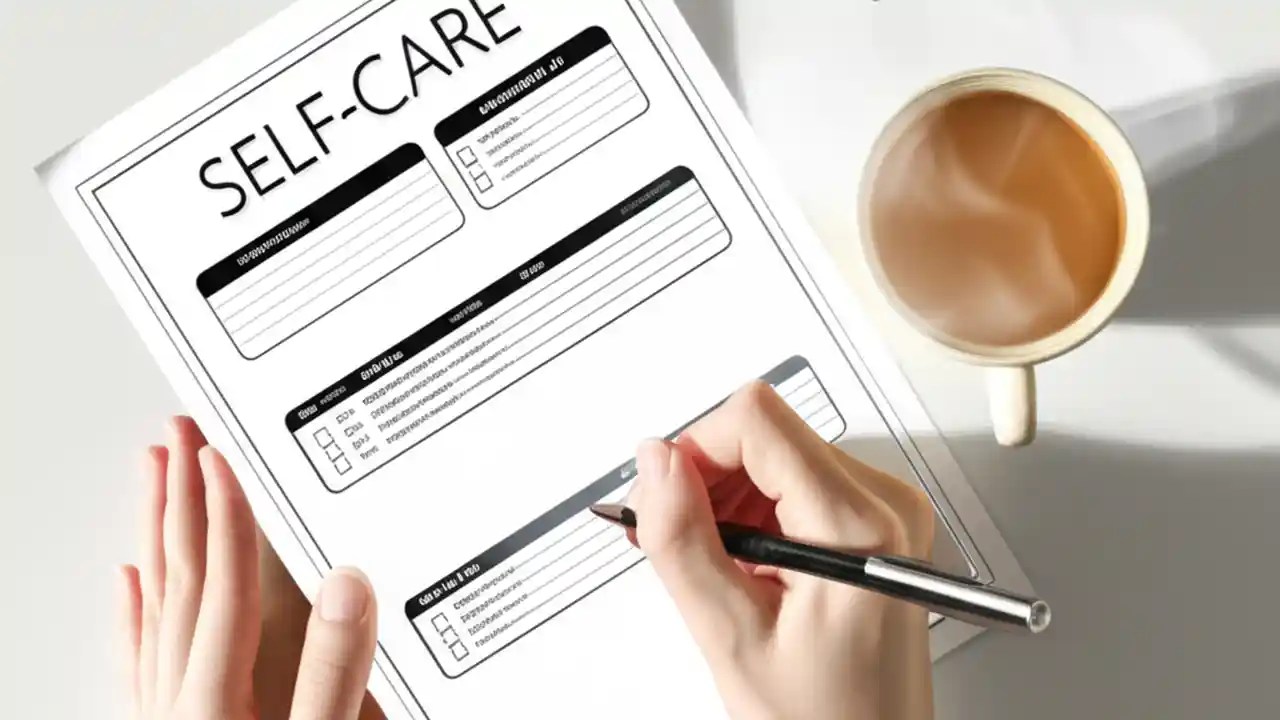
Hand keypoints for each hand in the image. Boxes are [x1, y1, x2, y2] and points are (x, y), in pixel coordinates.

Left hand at [116, 417, 381, 718]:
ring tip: (153, 479)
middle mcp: (183, 698)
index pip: (223, 583)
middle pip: (180, 576)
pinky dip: (136, 606)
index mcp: (217, 698)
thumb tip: (347, 589)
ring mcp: (171, 713)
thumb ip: (333, 670)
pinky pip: (141, 650)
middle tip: (176, 439)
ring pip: (156, 601)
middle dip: (181, 498)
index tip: (217, 457)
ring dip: (155, 532)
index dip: (224, 513)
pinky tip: (131, 578)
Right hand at [628, 382, 935, 719]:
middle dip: (703, 476)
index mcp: (859, 525)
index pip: (755, 420)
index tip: (663, 496)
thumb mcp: (734, 638)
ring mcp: (882, 508)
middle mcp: (884, 502)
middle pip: (763, 431)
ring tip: (708, 564)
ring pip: (772, 451)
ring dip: (723, 498)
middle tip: (673, 537)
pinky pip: (792, 480)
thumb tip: (655, 465)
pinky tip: (737, 564)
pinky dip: (749, 512)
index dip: (693, 450)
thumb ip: (685, 543)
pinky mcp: (872, 520)